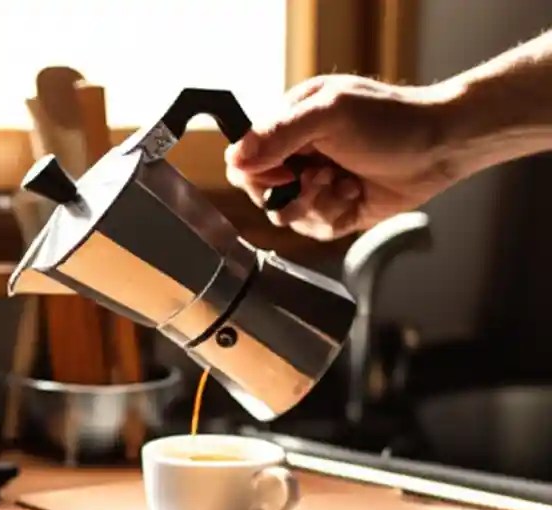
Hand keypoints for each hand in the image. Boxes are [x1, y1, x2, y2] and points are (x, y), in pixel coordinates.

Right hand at [225, 74, 454, 240]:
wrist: (442, 145)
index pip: (245, 159)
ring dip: (316, 204)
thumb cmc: (392, 120)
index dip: (258, 174)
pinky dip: (334, 216)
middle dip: (292, 191)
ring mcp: (316, 184)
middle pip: (261, 192)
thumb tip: (234, 158)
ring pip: (286, 215)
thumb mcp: (329, 114)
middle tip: (321, 176)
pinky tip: (355, 195)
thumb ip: (279, 133)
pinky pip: (314, 229)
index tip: (286, 173)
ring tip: (343, 183)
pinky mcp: (336, 209)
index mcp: (289, 123)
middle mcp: (298, 155)